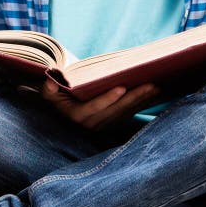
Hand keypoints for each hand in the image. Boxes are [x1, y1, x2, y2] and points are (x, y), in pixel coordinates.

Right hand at [41, 79, 159, 131]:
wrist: (67, 108)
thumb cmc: (59, 96)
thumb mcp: (50, 95)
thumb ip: (48, 90)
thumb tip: (49, 82)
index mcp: (77, 116)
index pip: (94, 109)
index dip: (108, 99)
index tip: (121, 87)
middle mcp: (93, 124)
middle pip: (117, 110)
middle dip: (134, 98)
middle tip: (151, 84)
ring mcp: (107, 124)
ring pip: (127, 112)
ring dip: (143, 100)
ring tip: (157, 86)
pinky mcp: (116, 122)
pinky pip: (132, 113)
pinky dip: (144, 103)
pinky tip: (156, 93)